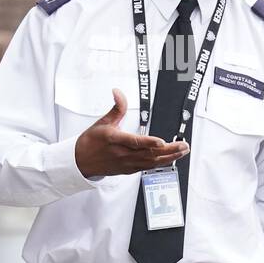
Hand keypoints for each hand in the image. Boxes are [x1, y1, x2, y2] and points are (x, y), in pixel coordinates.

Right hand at [73, 88, 188, 177]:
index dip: (149, 143)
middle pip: (149, 154)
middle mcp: (122, 154)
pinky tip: (171, 158)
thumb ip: (116, 108)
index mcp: (115, 140)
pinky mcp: (129, 170)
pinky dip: (161, 163)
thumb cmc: (91, 142)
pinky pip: (148, 167)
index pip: (134, 142)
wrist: (80, 161)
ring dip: (169, 157)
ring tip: (182, 151)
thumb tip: (118, 92)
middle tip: (183, 145)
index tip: (162, 141)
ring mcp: (127, 163)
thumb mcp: (103, 122)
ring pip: (151, 162)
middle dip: (169, 150)